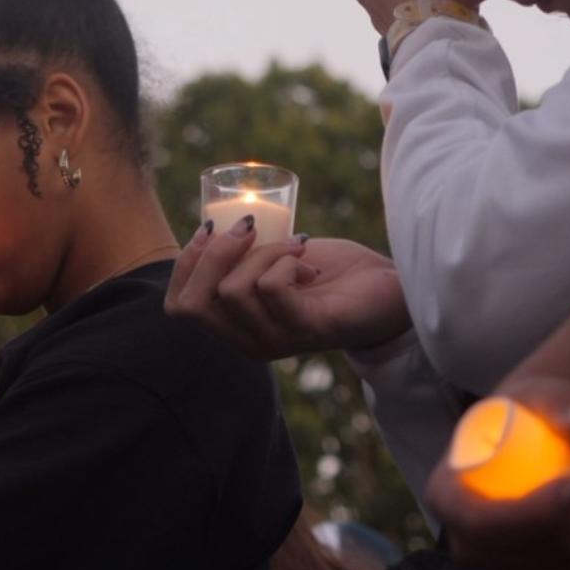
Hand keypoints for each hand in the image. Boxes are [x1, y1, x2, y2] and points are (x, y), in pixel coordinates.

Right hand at [165, 218, 410, 358]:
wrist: (390, 289)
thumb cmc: (331, 271)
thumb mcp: (272, 259)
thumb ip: (242, 254)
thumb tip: (211, 227)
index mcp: (234, 326)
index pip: (178, 308)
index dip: (185, 262)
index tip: (212, 227)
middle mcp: (249, 342)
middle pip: (193, 304)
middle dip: (214, 254)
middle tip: (251, 227)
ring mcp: (278, 341)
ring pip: (232, 291)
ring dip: (262, 252)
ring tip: (294, 247)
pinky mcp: (308, 330)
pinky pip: (271, 288)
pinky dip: (286, 259)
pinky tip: (308, 262)